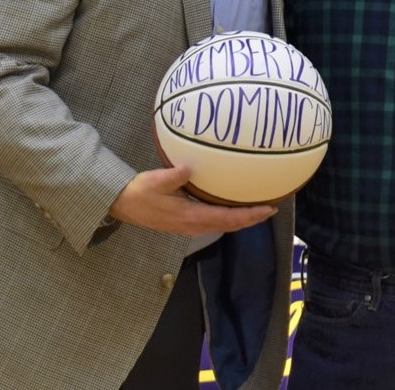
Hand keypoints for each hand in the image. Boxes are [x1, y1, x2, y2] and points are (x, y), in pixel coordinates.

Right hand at [108, 165, 276, 235]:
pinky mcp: (186, 223)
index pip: (227, 219)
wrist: (122, 205)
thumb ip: (173, 176)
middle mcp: (194, 225)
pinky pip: (215, 221)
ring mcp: (190, 226)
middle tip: (272, 208)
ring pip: (224, 225)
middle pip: (231, 225)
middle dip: (252, 219)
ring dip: (242, 219)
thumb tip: (189, 168)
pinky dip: (230, 216)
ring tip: (258, 208)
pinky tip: (233, 205)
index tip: (268, 209)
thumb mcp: (154, 181)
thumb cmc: (139, 193)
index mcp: (191, 217)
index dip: (250, 216)